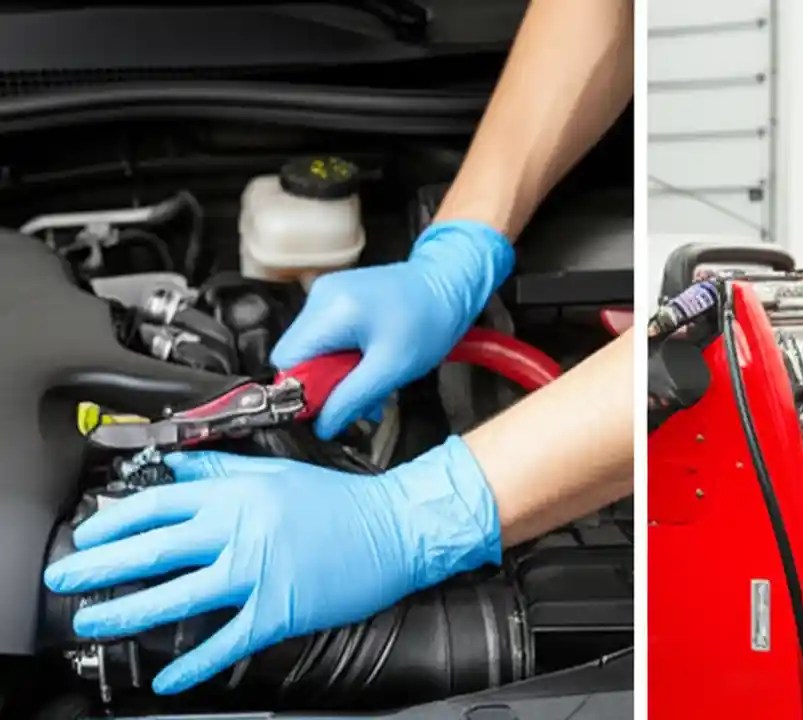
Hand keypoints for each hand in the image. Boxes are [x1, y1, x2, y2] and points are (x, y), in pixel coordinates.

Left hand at [42, 436, 499, 694]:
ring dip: (129, 613)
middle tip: (67, 580)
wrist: (396, 527)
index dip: (116, 521)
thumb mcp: (278, 470)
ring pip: (178, 596)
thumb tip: (180, 465)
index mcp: (239, 492)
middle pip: (154, 549)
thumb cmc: (343, 501)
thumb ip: (225, 467)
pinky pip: (226, 640)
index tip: (90, 535)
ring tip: (96, 622)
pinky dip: (194, 662)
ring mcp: (258, 571)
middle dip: (100, 567)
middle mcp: (241, 530)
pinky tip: (168, 676)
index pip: (160, 503)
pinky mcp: (279, 609)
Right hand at [271, 220, 514, 439]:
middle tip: (359, 394)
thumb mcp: (392, 368)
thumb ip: (352, 397)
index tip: (330, 406)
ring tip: (371, 376)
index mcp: (330, 309)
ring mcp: (328, 293)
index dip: (303, 390)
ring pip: (312, 349)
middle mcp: (321, 296)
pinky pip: (326, 337)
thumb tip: (322, 426)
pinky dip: (344, 356)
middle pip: (297, 356)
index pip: (286, 361)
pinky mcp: (338, 297)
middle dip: (325, 383)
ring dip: (337, 372)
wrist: (451, 283)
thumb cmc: (430, 320)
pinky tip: (369, 361)